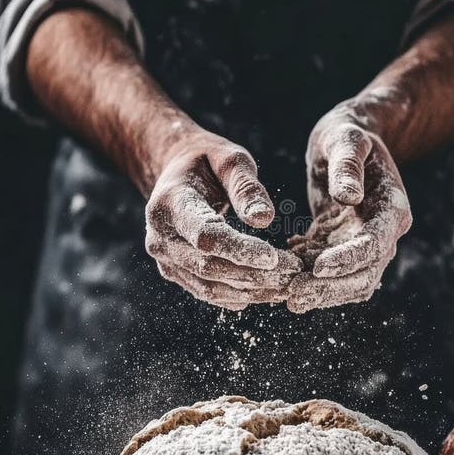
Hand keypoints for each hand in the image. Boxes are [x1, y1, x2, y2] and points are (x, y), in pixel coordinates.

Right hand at [145, 129, 300, 309]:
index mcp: (169, 203)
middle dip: (253, 274)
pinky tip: (267, 290)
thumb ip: (245, 186)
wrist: (175, 174)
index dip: (240, 250)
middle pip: (209, 266)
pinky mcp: (174, 271)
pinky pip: (207, 291)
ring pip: (209, 287)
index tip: (275, 257)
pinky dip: (238, 295)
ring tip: (286, 286)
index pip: (206, 235)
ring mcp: (164, 258)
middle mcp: (160, 236)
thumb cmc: (206, 161)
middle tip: (293, 272)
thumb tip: (264, 219)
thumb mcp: (228, 159)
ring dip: (250, 291)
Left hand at [286, 104, 411, 312]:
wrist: (347, 138)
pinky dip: (311, 278)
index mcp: (392, 207)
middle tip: (294, 297)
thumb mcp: (345, 139)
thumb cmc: (347, 132)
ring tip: (287, 297)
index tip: (317, 267)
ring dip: (322, 293)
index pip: (373, 244)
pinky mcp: (344, 244)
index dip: (347, 259)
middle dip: (330, 287)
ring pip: (350, 281)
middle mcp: (385, 231)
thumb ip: (347, 165)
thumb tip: (348, 196)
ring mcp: (365, 240)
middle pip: (364, 273)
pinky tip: (285, 270)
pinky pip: (332, 272)